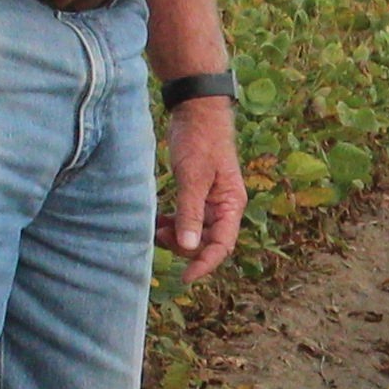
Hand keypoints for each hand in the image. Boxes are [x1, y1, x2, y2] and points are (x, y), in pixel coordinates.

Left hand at [163, 97, 246, 280]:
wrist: (196, 111)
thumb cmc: (200, 140)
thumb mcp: (193, 177)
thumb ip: (190, 212)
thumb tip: (188, 247)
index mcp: (231, 204)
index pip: (222, 245)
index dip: (204, 263)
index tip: (184, 277)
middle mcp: (224, 207)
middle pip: (208, 242)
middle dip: (185, 246)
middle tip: (160, 235)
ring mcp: (211, 201)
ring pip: (196, 232)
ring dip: (178, 236)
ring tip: (157, 227)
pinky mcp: (197, 193)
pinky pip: (188, 218)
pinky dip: (174, 223)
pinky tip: (159, 220)